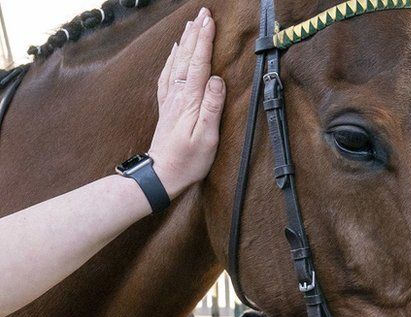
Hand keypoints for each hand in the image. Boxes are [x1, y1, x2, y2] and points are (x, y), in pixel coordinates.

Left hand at [148, 7, 224, 197]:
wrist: (162, 175)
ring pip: (176, 62)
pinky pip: (168, 75)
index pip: (199, 63)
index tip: (210, 20)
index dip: (205, 40)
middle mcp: (178, 95)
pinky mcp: (167, 107)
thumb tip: (217, 79)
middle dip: (196, 34)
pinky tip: (174, 52)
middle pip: (186, 57)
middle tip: (203, 13)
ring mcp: (170, 100)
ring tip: (190, 25)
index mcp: (190, 100)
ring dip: (184, 42)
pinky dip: (172, 59)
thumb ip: (212, 107)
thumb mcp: (207, 137)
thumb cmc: (188, 160)